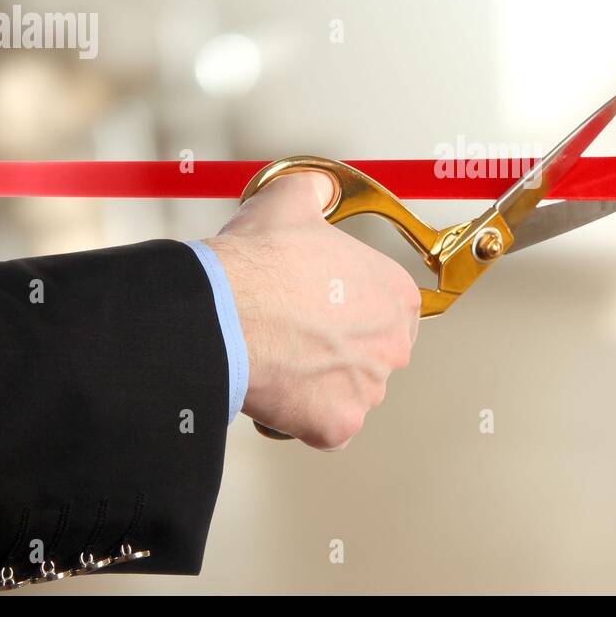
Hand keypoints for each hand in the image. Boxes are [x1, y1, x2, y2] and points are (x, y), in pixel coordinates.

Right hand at [204, 171, 421, 449]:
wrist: (220, 314)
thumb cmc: (259, 265)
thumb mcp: (292, 200)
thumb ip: (316, 191)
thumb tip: (316, 188)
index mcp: (395, 294)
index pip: (389, 308)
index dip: (352, 307)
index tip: (327, 308)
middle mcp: (392, 344)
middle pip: (372, 352)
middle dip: (339, 347)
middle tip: (298, 332)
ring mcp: (367, 389)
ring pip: (349, 391)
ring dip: (321, 382)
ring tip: (282, 357)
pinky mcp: (337, 426)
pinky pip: (325, 428)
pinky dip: (303, 418)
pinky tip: (279, 391)